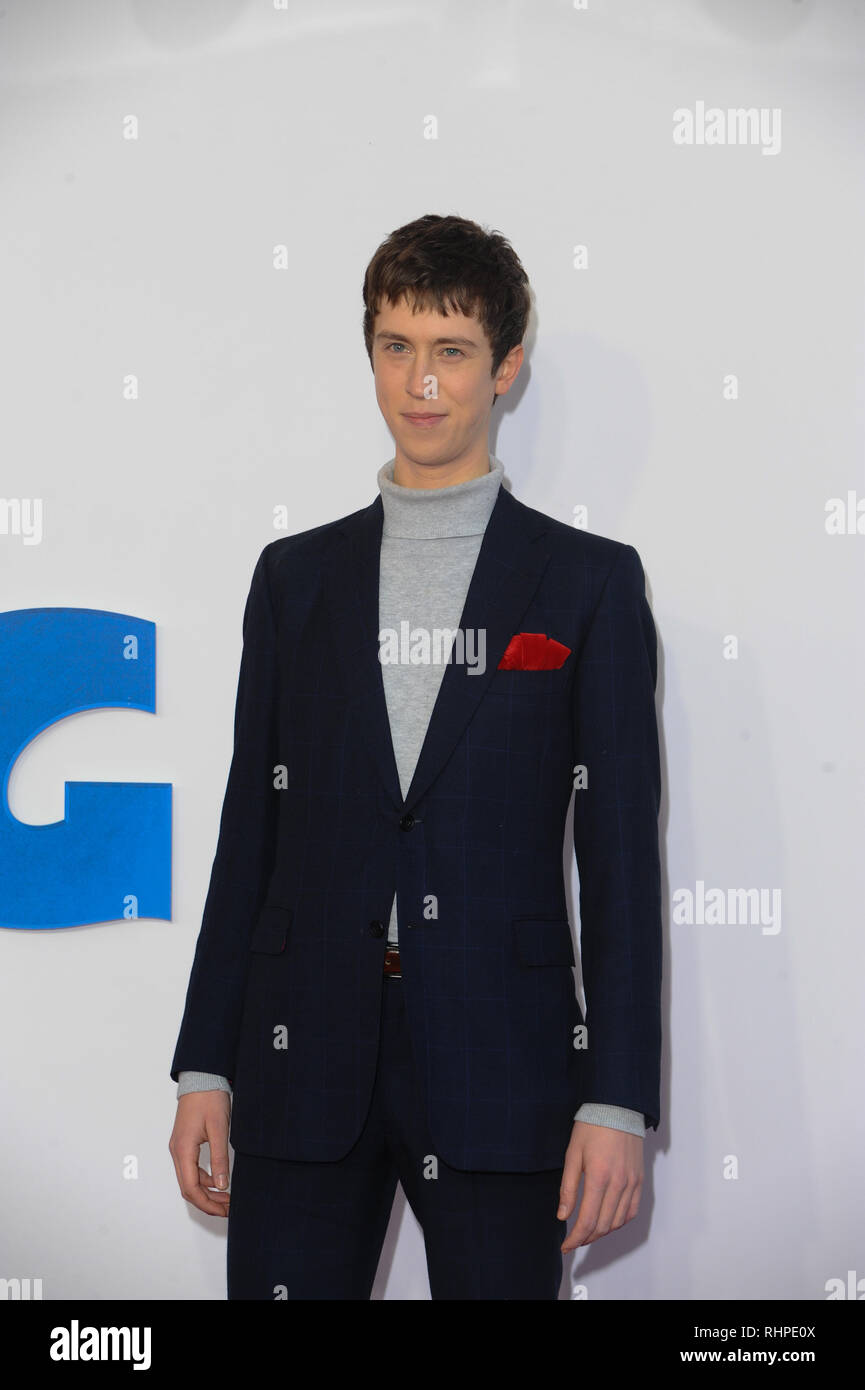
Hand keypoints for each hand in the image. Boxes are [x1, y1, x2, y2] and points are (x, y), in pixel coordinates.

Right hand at [168, 1090, 231, 1217]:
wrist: (201, 1078)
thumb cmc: (209, 1099)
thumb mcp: (219, 1130)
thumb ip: (220, 1159)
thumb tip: (223, 1185)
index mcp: (183, 1150)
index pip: (191, 1188)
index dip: (207, 1204)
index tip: (224, 1210)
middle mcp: (177, 1152)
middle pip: (188, 1187)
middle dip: (207, 1201)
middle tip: (228, 1208)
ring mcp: (180, 1148)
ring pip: (189, 1179)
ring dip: (207, 1190)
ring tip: (227, 1196)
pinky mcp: (185, 1143)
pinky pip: (191, 1168)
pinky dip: (205, 1178)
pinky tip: (219, 1178)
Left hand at [558, 1120, 642, 1250]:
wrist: (617, 1108)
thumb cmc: (591, 1127)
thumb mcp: (572, 1154)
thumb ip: (568, 1188)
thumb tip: (563, 1216)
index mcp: (599, 1177)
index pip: (587, 1220)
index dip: (575, 1238)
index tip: (565, 1246)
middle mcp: (619, 1184)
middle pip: (603, 1225)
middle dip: (586, 1238)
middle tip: (573, 1240)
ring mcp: (632, 1183)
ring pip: (618, 1221)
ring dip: (602, 1232)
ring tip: (587, 1232)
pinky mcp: (639, 1180)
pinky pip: (631, 1210)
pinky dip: (619, 1221)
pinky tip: (608, 1221)